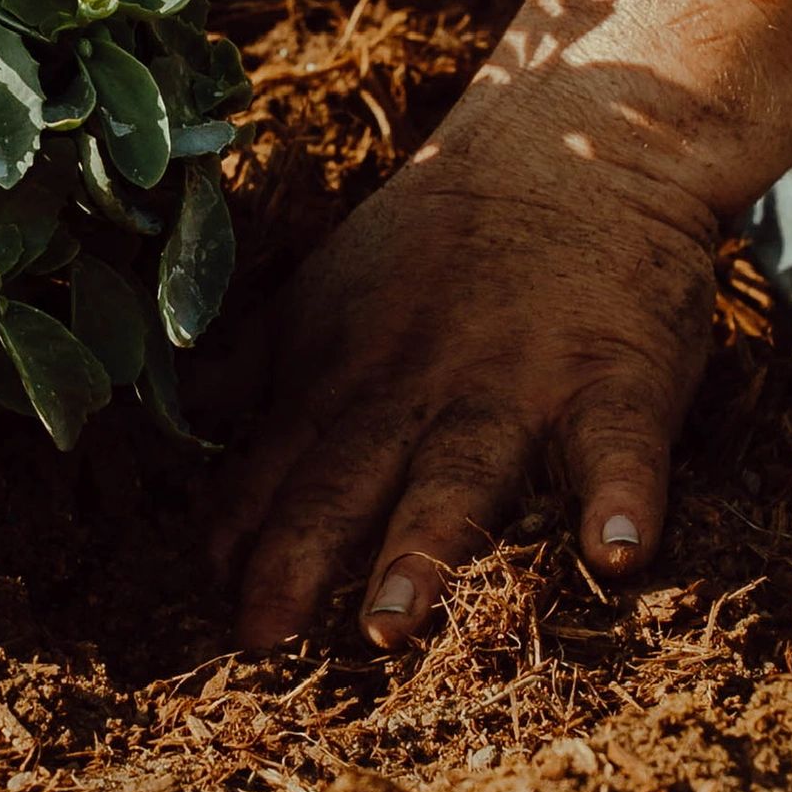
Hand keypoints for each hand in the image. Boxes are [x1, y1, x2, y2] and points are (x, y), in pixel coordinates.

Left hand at [208, 97, 719, 648]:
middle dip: (298, 557)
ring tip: (388, 624)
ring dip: (421, 549)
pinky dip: (620, 499)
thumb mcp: (318, 294)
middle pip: (346, 480)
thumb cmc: (430, 242)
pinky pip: (618, 450)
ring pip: (459, 476)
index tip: (206, 594)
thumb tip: (172, 422)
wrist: (567, 152)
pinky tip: (616, 559)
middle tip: (260, 638)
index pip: (273, 465)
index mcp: (342, 376)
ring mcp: (514, 388)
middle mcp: (415, 389)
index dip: (237, 530)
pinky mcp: (615, 382)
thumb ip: (251, 368)